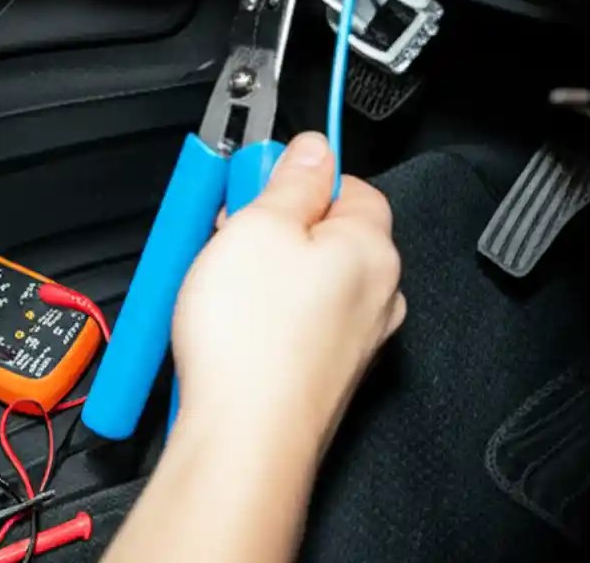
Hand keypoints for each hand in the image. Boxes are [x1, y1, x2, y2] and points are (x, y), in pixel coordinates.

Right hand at [171, 132, 405, 448]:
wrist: (243, 440)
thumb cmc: (252, 341)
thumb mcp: (259, 225)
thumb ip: (290, 180)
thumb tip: (310, 150)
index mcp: (372, 249)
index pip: (350, 186)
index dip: (296, 179)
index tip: (253, 182)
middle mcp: (375, 297)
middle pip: (324, 235)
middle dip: (270, 227)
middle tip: (224, 231)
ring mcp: (350, 342)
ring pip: (304, 283)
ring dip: (259, 274)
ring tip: (214, 282)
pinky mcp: (320, 376)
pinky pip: (291, 325)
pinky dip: (259, 318)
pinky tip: (224, 325)